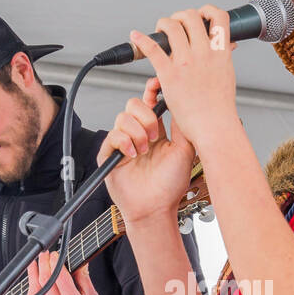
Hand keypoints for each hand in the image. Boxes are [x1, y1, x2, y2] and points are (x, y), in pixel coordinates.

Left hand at [26, 251, 105, 294]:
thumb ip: (83, 278)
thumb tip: (79, 263)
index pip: (59, 275)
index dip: (55, 262)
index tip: (54, 255)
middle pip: (45, 280)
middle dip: (42, 264)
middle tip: (43, 256)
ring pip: (35, 291)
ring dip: (32, 275)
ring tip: (33, 265)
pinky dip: (30, 292)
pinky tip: (31, 284)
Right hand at [97, 75, 196, 226]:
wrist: (157, 208)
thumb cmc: (170, 186)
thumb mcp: (184, 150)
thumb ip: (181, 125)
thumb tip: (184, 102)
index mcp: (155, 132)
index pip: (149, 103)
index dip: (152, 90)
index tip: (157, 86)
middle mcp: (138, 135)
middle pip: (133, 104)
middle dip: (146, 116)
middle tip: (156, 135)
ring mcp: (123, 144)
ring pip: (122, 118)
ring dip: (137, 133)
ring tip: (144, 151)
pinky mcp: (109, 155)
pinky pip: (112, 135)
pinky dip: (124, 143)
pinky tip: (133, 155)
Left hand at [127, 5, 237, 148]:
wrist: (214, 127)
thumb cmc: (220, 108)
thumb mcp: (227, 75)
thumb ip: (223, 57)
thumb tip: (227, 45)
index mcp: (220, 52)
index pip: (218, 17)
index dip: (207, 11)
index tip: (199, 15)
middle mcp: (204, 53)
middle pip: (191, 16)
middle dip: (181, 17)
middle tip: (176, 26)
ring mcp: (186, 63)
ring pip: (172, 27)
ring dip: (164, 24)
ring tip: (161, 32)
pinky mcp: (169, 75)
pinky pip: (153, 49)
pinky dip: (141, 40)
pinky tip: (136, 37)